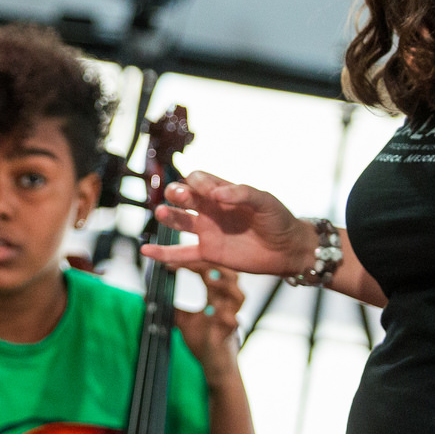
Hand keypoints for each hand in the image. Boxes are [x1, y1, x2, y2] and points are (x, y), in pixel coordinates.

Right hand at [142, 171, 313, 277]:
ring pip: (179, 221)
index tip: (211, 191)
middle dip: (178, 194)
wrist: (287, 250)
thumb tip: (217, 194)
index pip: (199, 180)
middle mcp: (210, 209)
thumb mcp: (265, 201)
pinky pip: (181, 253)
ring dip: (168, 216)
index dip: (199, 182)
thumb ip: (242, 194)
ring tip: (161, 213)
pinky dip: (163, 253)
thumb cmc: (278, 219)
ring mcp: (207, 230)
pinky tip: (146, 250)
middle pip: (184, 197)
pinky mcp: (209, 252)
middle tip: (178, 196)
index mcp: (222, 192)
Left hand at [175, 266, 243, 376]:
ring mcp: (231, 316)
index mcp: (217, 295)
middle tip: (197, 259)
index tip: (171, 262)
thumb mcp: (182, 319)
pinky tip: (211, 312)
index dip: (192, 263)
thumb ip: (170, 305)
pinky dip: (222, 315)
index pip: (209, 270)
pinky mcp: (230, 333)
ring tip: (208, 278)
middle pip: (230, 276)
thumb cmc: (203, 338)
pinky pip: (231, 321)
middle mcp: (227, 302)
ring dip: (223, 285)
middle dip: (214, 266)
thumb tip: (146, 296)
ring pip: (238, 296)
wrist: (214, 363)